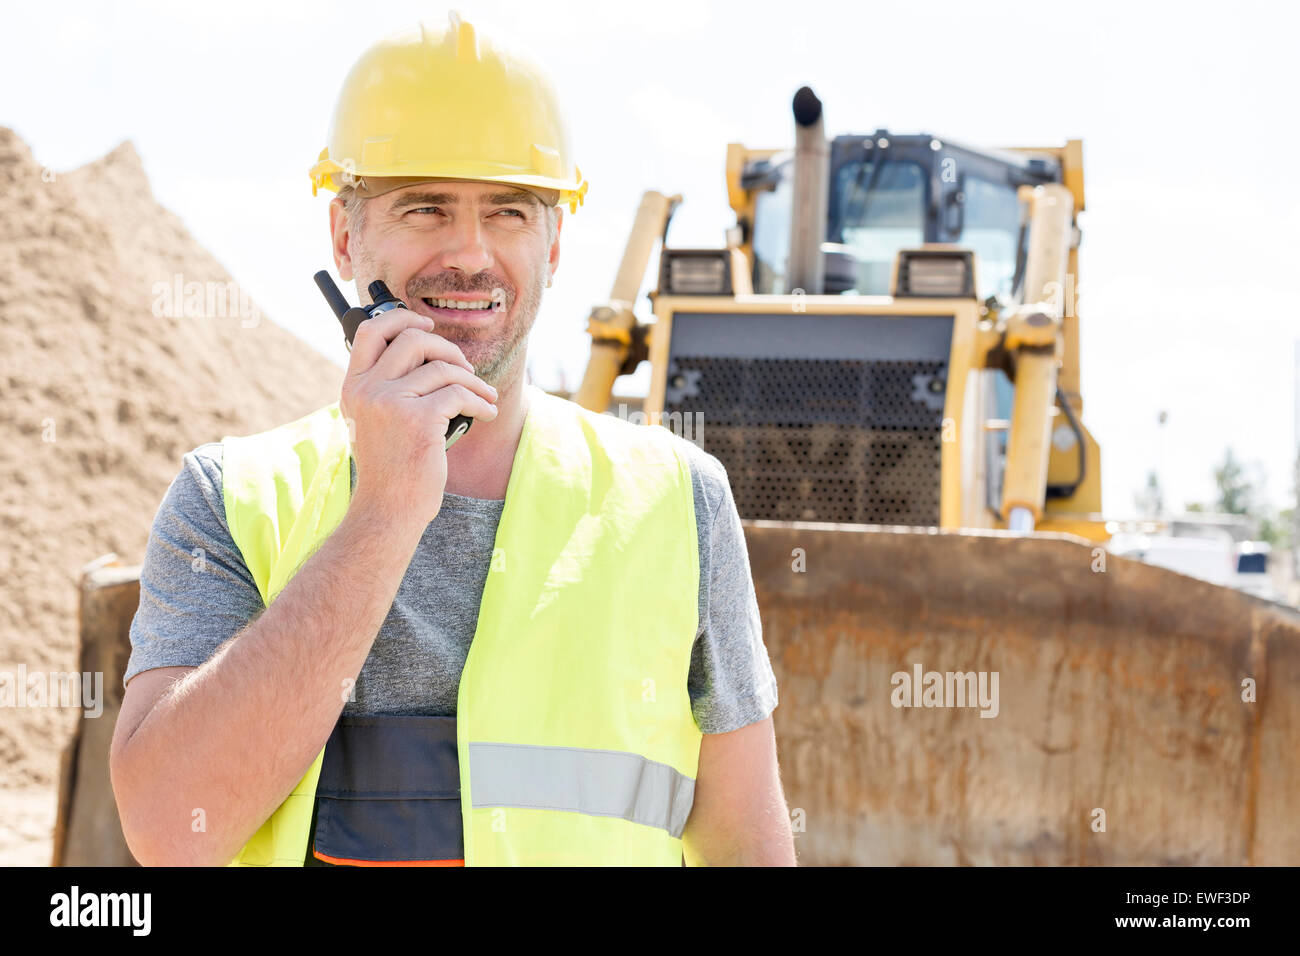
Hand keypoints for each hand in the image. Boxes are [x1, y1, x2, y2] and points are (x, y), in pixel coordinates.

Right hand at [339, 307, 498, 525]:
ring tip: (485, 396)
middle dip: (449, 350)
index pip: (371, 332)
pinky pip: (459, 394)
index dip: (402, 319)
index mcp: (353, 387)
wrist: (388, 508)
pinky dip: (480, 402)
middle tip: (466, 369)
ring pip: (444, 369)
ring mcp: (391, 403)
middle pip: (414, 340)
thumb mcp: (374, 420)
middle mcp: (367, 390)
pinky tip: (486, 413)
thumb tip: (427, 353)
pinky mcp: (419, 420)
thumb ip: (387, 387)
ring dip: (473, 381)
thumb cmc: (390, 467)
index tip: (426, 323)